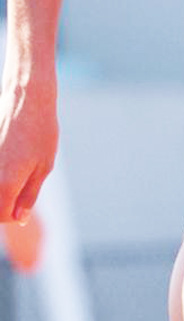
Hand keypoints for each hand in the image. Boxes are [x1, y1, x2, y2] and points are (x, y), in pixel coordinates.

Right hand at [0, 76, 57, 223]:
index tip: (24, 207)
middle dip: (3, 206)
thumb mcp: (43, 167)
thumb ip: (28, 196)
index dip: (13, 216)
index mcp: (6, 183)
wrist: (26, 102)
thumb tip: (19, 219)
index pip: (2, 216)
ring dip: (1, 190)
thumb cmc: (41, 133)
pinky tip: (9, 162)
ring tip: (15, 173)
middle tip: (18, 192)